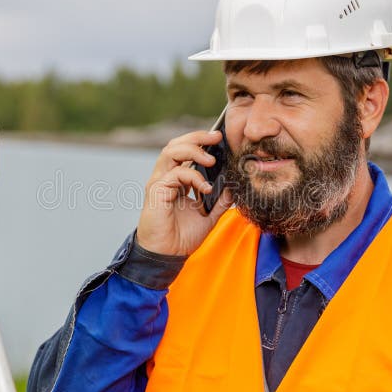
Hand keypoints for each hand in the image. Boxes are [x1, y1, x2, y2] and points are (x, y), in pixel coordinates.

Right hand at [136, 130, 233, 255]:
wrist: (167, 255)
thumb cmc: (181, 237)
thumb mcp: (208, 216)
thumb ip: (220, 201)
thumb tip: (234, 187)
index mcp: (176, 180)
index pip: (184, 150)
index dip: (200, 141)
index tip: (219, 138)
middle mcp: (165, 177)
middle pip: (176, 144)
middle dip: (197, 137)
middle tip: (217, 136)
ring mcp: (159, 182)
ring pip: (171, 152)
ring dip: (193, 150)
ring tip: (211, 159)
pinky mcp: (156, 190)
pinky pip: (176, 174)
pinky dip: (194, 177)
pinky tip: (206, 188)